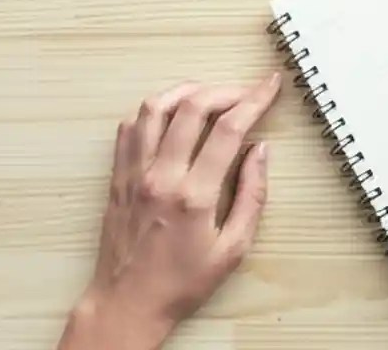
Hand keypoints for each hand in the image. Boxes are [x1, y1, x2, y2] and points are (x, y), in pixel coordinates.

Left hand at [58, 74, 281, 349]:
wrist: (128, 303)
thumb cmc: (183, 282)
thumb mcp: (234, 248)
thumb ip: (252, 195)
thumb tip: (261, 150)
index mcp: (195, 195)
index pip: (228, 130)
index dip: (254, 100)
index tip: (269, 85)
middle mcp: (161, 176)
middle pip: (192, 108)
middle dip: (225, 90)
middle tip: (245, 91)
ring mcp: (134, 174)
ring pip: (154, 108)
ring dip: (186, 91)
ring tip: (209, 93)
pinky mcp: (117, 177)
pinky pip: (129, 128)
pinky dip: (151, 110)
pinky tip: (170, 113)